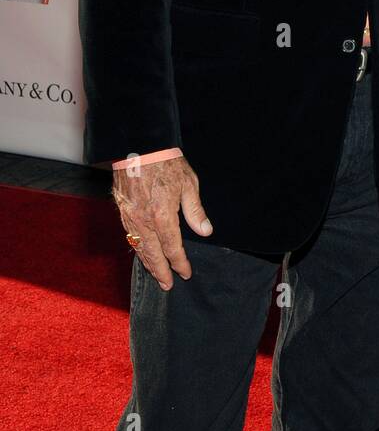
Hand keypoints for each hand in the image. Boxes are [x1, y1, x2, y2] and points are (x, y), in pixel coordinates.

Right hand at [111, 154, 211, 288]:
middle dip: (161, 272)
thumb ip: (195, 210)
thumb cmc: (166, 161)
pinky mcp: (121, 210)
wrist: (138, 145)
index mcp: (163, 215)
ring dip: (148, 263)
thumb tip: (205, 230)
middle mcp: (144, 221)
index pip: (173, 248)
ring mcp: (130, 216)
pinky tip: (142, 251)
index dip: (180, 263)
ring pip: (138, 247)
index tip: (186, 273)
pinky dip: (136, 247)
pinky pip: (129, 235)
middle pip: (153, 254)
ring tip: (156, 274)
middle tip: (167, 285)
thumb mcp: (188, 183)